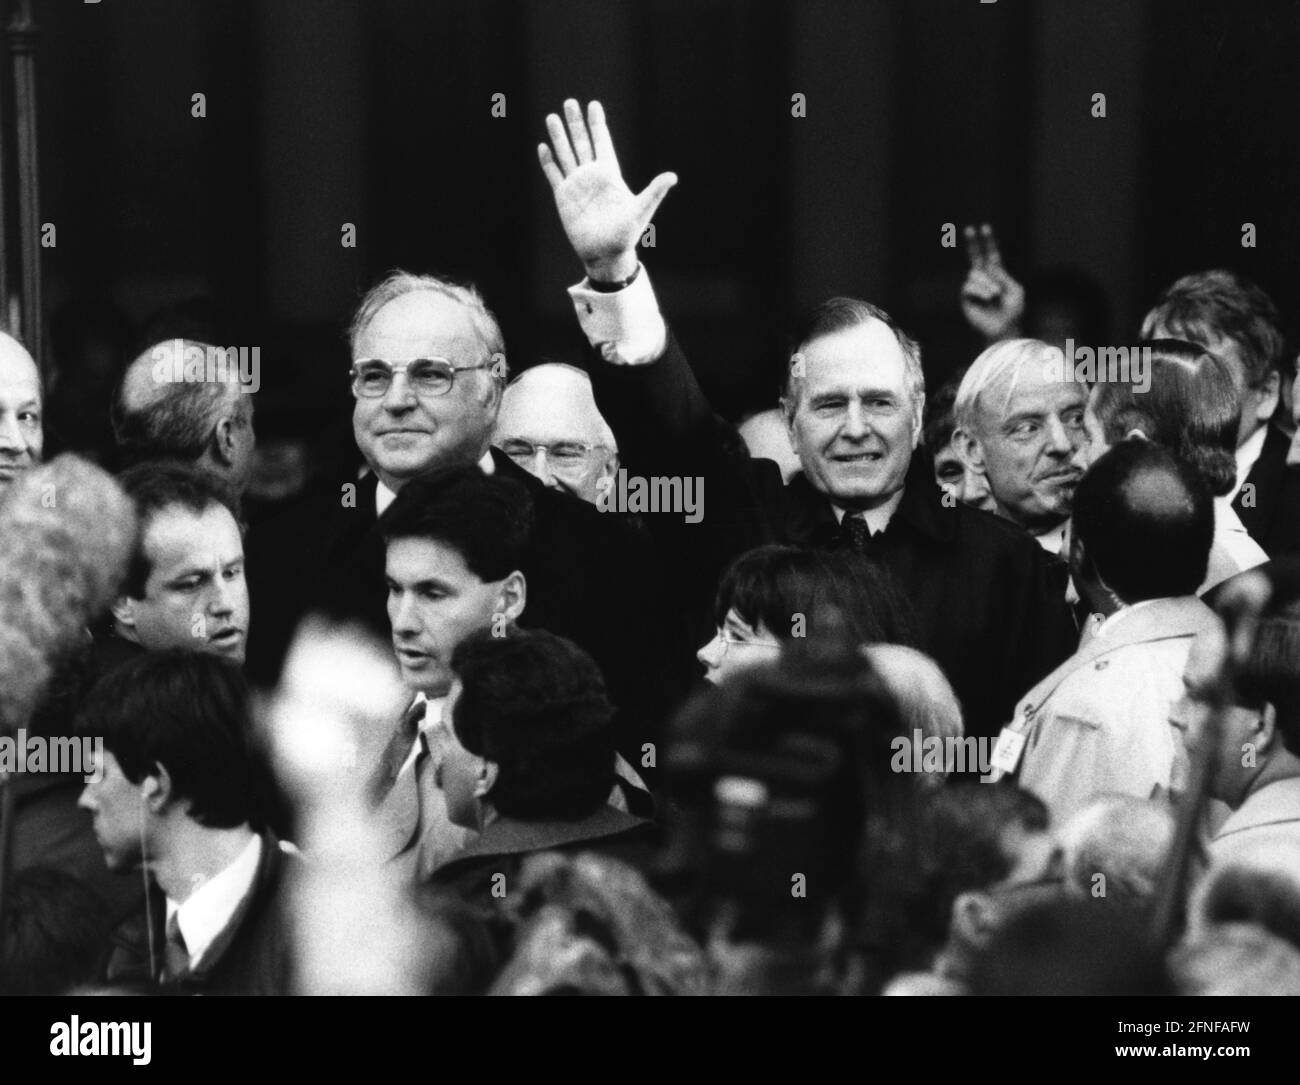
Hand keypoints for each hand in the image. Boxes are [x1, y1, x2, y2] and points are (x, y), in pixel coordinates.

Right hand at [538, 99, 676, 282]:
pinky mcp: (563, 197)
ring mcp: (577, 185)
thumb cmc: (626, 234)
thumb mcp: (641, 210)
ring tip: (552, 117)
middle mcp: (592, 175)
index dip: (597, 123)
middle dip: (576, 123)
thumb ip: (654, 192)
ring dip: (559, 136)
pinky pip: (554, 174)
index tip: (594, 105)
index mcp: (610, 174)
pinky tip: (543, 147)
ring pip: (566, 154)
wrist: (605, 253)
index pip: (602, 141)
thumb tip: (673, 176)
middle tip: (570, 102)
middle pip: (582, 142)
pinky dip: (548, 161)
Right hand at [960, 223, 1024, 342]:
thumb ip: (1003, 276)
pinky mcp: (966, 299)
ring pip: (974, 274)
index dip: (988, 242)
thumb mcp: (1015, 290)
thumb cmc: (1014, 312)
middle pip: (975, 257)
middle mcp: (984, 279)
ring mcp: (974, 288)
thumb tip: (987, 267)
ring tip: (995, 295)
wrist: (1004, 329)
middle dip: (972, 242)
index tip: (984, 227)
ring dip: (987, 283)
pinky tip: (988, 298)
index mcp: (997, 275)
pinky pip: (969, 286)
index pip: (991, 255)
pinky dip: (980, 290)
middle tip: (969, 228)